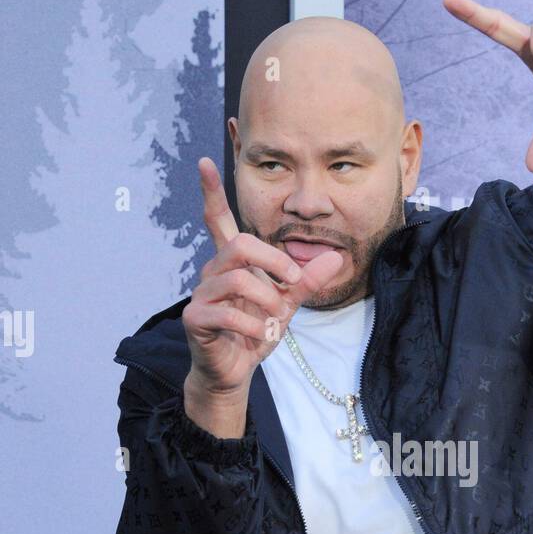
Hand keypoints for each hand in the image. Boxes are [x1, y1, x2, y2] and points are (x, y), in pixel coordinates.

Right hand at [183, 157, 343, 397]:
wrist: (235, 371)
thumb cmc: (255, 333)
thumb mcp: (287, 304)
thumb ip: (306, 281)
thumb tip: (336, 257)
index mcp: (232, 263)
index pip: (218, 220)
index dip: (212, 193)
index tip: (205, 162)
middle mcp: (213, 272)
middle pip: (240, 244)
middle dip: (274, 262)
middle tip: (291, 285)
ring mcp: (202, 294)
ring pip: (237, 278)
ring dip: (267, 299)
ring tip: (274, 319)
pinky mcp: (195, 318)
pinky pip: (227, 313)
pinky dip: (253, 326)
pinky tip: (260, 336)